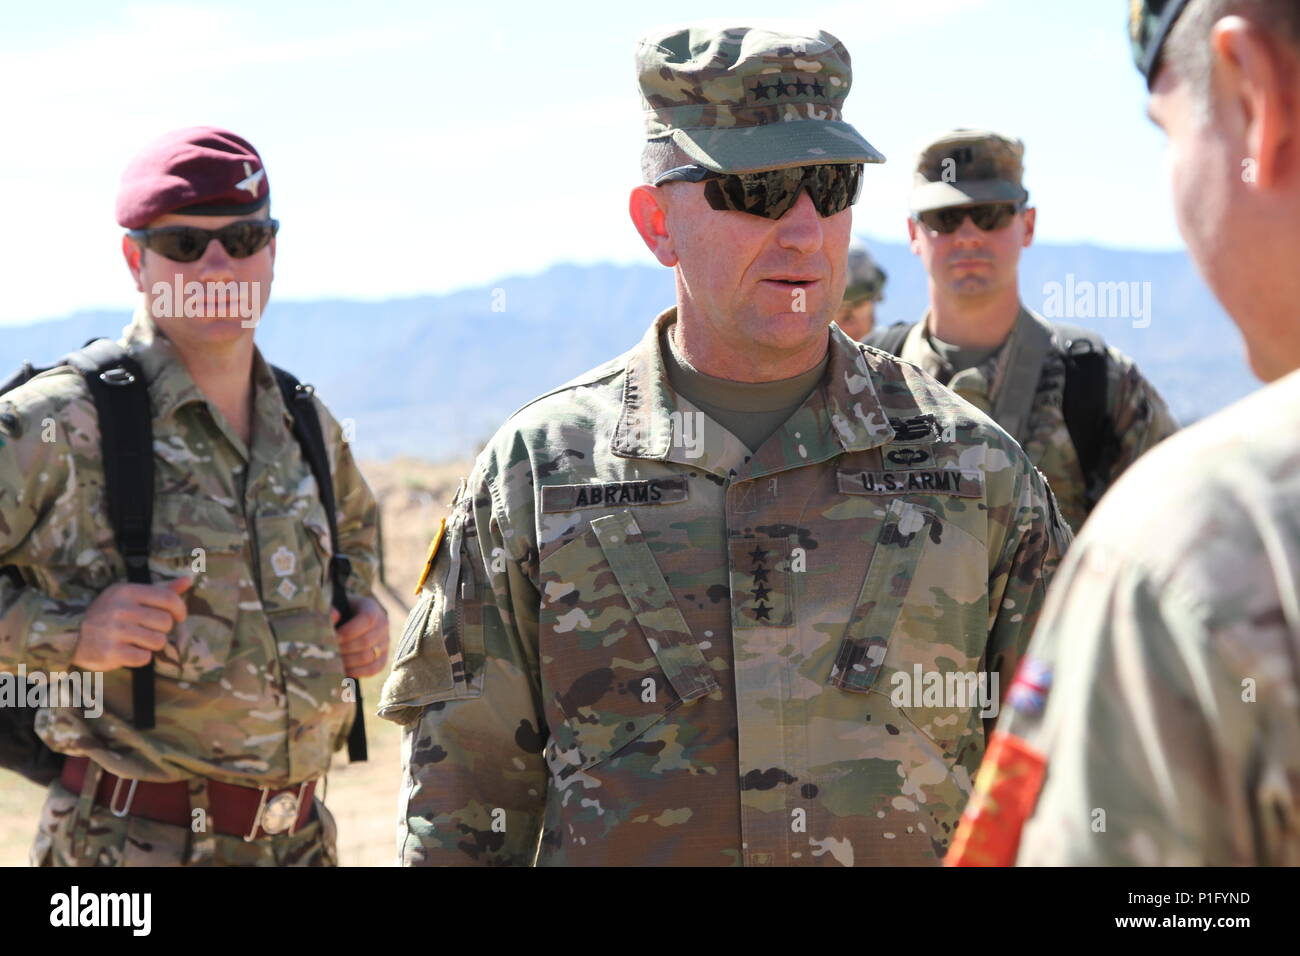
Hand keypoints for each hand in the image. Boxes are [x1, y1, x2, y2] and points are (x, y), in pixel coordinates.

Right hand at [72, 577, 192, 670]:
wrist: (70, 635)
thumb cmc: (107, 613)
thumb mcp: (129, 595)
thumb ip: (160, 589)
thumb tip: (188, 580)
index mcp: (127, 592)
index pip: (168, 598)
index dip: (180, 609)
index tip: (179, 616)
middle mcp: (121, 610)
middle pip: (166, 622)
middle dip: (161, 629)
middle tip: (146, 629)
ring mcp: (115, 632)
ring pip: (158, 641)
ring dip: (151, 644)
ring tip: (136, 640)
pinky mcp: (112, 653)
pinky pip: (145, 658)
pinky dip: (141, 657)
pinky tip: (129, 651)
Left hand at [332, 595, 388, 677]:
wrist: (343, 622)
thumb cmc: (336, 613)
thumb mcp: (333, 607)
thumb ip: (331, 608)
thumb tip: (333, 615)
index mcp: (371, 607)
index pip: (368, 619)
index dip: (350, 630)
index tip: (334, 638)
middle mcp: (382, 624)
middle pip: (367, 641)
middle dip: (345, 649)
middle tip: (329, 653)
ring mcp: (385, 642)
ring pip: (369, 656)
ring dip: (349, 662)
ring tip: (334, 662)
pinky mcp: (382, 657)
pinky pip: (374, 668)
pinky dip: (358, 672)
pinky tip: (344, 671)